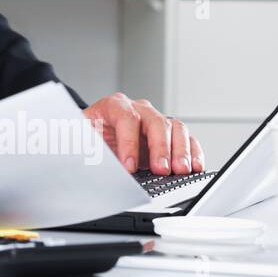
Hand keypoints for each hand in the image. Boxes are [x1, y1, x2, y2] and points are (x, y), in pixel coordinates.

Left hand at [83, 93, 204, 175]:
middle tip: (160, 170)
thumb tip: (95, 164)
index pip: (126, 118)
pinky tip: (194, 166)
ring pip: (176, 128)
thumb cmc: (90, 134)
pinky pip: (187, 139)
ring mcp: (156, 120)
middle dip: (160, 148)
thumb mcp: (82, 138)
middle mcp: (139, 109)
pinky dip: (193, 152)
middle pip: (156, 122)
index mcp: (114, 106)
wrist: (96, 132)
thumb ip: (89, 147)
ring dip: (180, 151)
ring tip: (181, 170)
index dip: (129, 142)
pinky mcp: (169, 134)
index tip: (129, 166)